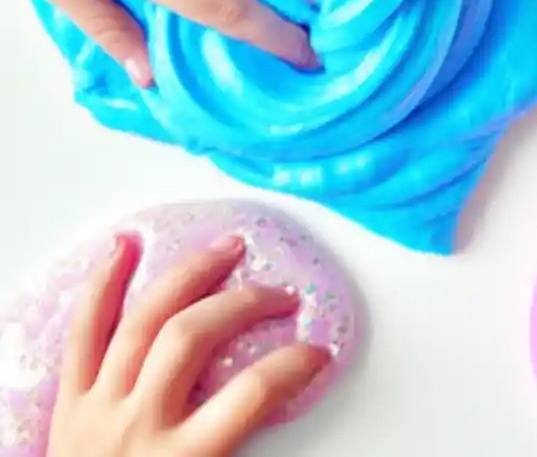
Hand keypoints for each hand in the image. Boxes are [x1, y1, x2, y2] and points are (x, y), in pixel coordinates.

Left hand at [48, 233, 330, 456]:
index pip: (252, 395)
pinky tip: (123, 248)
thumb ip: (241, 452)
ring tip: (225, 248)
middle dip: (245, 304)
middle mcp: (138, 423)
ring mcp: (99, 405)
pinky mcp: (70, 399)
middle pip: (193, 338)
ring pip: (145, 321)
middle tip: (280, 296)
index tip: (317, 353)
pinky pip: (84, 331)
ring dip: (189, 276)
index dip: (293, 365)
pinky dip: (102, 285)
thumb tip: (279, 407)